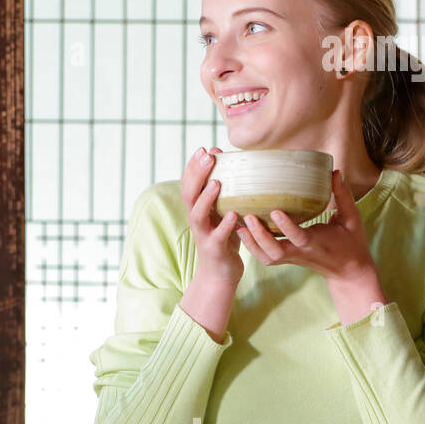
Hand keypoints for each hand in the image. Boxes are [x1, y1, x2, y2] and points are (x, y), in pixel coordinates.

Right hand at [181, 145, 243, 285]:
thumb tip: (235, 167)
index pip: (189, 183)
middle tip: (207, 156)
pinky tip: (234, 214)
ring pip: (198, 214)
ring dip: (206, 197)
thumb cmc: (224, 240)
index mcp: (198, 209)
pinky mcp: (214, 249)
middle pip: (189, 194)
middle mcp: (197, 219)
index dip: (193, 166)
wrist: (219, 275)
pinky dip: (225, 225)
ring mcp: (204, 234)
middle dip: (197, 174)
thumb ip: (225, 195)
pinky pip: (218, 236)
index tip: (204, 148)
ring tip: (218, 182)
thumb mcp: (222, 214)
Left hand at [235, 169, 377, 285]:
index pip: (299, 237)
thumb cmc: (351, 241)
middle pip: (275, 252)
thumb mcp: (352, 218)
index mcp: (316, 242)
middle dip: (259, 236)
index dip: (286, 226)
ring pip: (267, 257)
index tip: (275, 211)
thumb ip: (342, 195)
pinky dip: (252, 247)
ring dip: (251, 243)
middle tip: (247, 217)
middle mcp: (301, 252)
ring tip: (238, 225)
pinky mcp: (287, 260)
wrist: (348, 271)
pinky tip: (242, 231)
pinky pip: (266, 258)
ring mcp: (292, 258)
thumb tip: (334, 172)